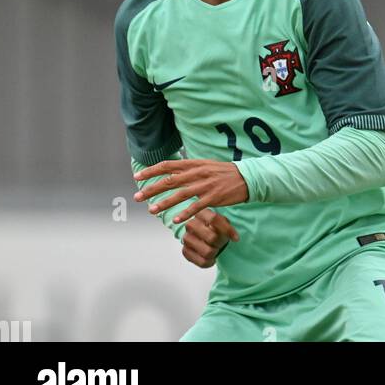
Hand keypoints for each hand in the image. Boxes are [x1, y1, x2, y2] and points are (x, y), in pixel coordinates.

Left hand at [133, 157, 248, 223]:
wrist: (247, 178)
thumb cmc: (224, 172)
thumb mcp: (206, 165)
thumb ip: (189, 169)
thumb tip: (172, 171)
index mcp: (194, 164)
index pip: (169, 165)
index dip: (152, 171)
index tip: (138, 177)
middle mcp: (198, 173)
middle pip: (171, 180)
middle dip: (152, 189)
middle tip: (138, 197)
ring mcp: (206, 185)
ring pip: (181, 194)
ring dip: (164, 203)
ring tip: (151, 211)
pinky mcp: (214, 197)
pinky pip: (197, 206)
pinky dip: (185, 213)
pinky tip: (176, 219)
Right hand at [181, 208, 239, 267]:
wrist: (205, 238)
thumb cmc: (216, 229)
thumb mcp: (223, 222)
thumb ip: (226, 226)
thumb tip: (235, 237)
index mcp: (201, 213)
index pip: (214, 219)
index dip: (227, 230)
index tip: (236, 238)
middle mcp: (191, 224)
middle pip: (212, 237)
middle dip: (220, 243)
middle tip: (220, 243)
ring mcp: (186, 238)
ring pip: (208, 251)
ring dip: (215, 252)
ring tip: (215, 249)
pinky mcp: (185, 251)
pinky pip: (202, 262)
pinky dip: (210, 262)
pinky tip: (211, 258)